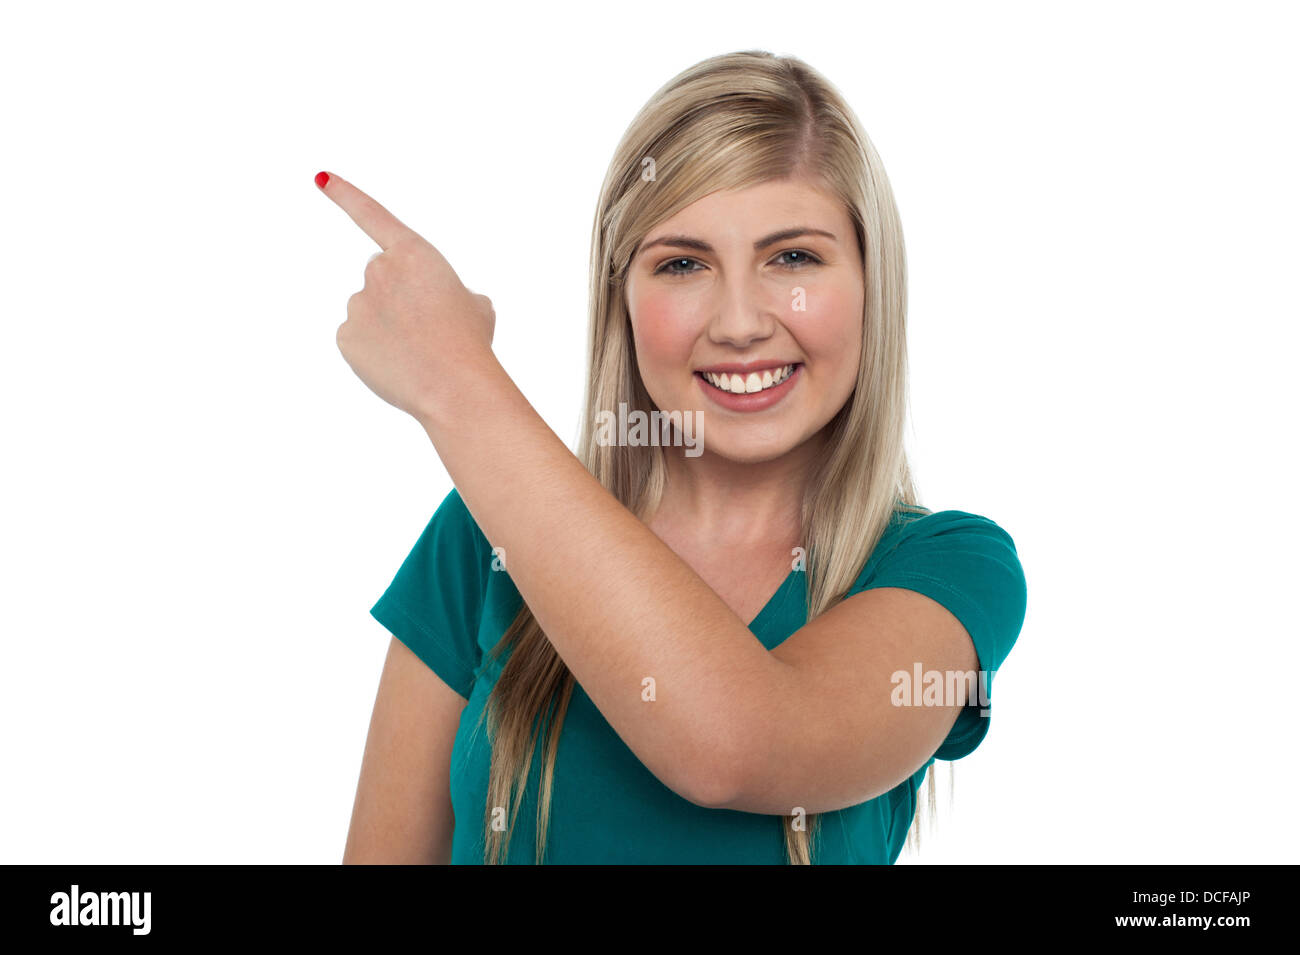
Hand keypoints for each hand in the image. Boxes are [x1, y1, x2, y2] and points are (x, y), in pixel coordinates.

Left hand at [316, 171, 495, 419]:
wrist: (455, 386)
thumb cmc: (470, 343)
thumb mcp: (475, 304)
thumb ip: (448, 291)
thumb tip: (437, 306)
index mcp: (414, 253)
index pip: (372, 216)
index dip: (345, 195)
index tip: (320, 178)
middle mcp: (379, 271)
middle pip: (383, 278)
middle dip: (399, 297)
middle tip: (428, 327)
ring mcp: (358, 304)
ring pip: (371, 313)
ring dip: (390, 328)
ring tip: (420, 353)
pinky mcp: (345, 337)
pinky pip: (359, 341)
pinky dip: (375, 353)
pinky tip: (399, 366)